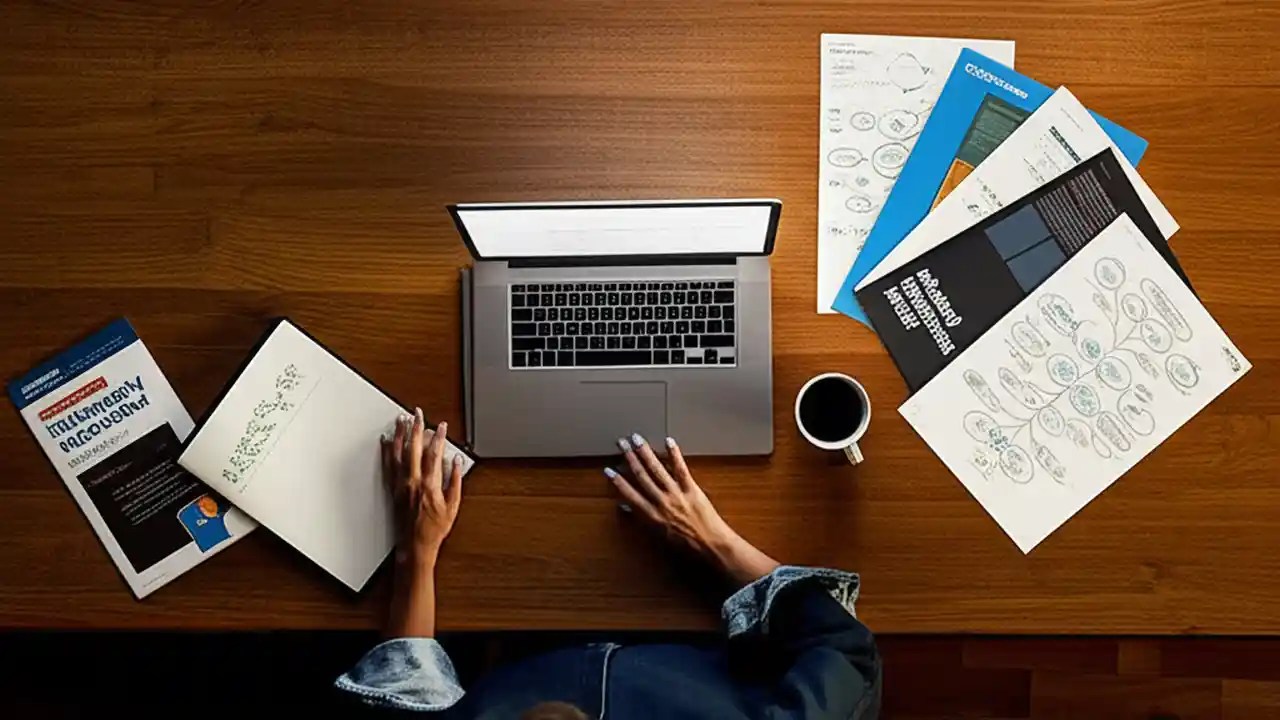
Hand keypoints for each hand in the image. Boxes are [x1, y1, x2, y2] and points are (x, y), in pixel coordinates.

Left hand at [382, 408, 463, 564]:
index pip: (434, 454)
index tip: (441, 425)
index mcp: (429, 484)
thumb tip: (455, 461)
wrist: (415, 544)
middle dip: (417, 428)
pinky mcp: (393, 489)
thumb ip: (455, 481)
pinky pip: (388, 465)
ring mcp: (400, 484)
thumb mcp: (453, 506)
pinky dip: (387, 451)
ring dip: (401, 435)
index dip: (439, 437)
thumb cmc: (434, 528)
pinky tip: (386, 441)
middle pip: (414, 448)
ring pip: (399, 454)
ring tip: (401, 420)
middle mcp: (412, 481)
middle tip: (417, 414)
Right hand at [607, 433, 778, 585]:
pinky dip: (674, 454)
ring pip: (657, 469)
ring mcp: (676, 493)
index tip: (608, 470)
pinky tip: (668, 441)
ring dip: (646, 453)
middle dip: (630, 458)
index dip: (618, 481)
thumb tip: (625, 507)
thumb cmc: (686, 544)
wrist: (710, 544)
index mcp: (652, 515)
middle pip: (641, 476)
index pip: (630, 494)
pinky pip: (681, 468)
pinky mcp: (691, 488)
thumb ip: (642, 518)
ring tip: (637, 439)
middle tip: (621, 444)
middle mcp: (661, 502)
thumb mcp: (659, 535)